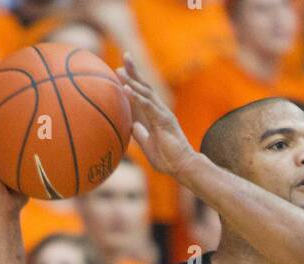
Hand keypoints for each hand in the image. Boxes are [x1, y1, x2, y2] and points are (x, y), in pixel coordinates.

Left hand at [118, 53, 196, 180]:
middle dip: (135, 71)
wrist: (183, 167)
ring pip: (146, 93)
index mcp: (157, 115)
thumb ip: (141, 134)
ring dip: (132, 81)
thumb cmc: (168, 159)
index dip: (134, 80)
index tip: (122, 68)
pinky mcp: (163, 121)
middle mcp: (161, 111)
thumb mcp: (148, 145)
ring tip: (120, 70)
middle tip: (124, 56)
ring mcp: (163, 114)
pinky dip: (136, 97)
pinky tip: (126, 89)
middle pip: (146, 86)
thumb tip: (132, 126)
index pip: (145, 93)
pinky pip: (148, 106)